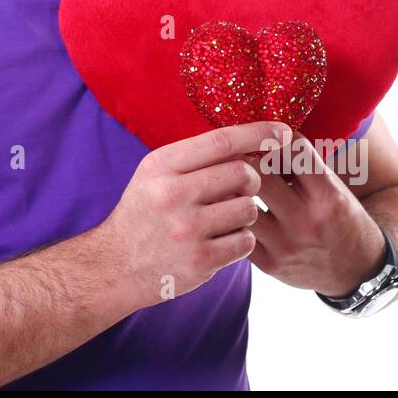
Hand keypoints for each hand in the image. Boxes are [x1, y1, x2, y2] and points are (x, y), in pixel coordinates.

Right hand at [95, 119, 293, 311]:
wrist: (115, 266)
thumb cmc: (143, 214)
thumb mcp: (154, 175)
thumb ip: (193, 158)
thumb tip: (248, 143)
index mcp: (161, 166)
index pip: (221, 141)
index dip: (257, 133)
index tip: (282, 131)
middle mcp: (172, 194)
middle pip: (243, 173)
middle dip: (250, 181)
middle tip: (239, 191)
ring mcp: (187, 228)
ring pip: (249, 208)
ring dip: (245, 213)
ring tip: (224, 220)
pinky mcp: (200, 260)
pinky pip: (246, 241)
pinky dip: (241, 241)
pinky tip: (222, 242)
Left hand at [239, 132, 385, 296]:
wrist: (356, 269)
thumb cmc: (339, 216)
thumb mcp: (332, 185)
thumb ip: (301, 162)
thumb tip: (259, 130)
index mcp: (328, 195)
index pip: (292, 148)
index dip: (273, 135)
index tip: (262, 135)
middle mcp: (308, 220)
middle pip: (258, 173)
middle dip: (243, 156)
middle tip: (232, 150)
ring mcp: (287, 245)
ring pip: (241, 203)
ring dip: (231, 185)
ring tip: (224, 175)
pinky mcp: (270, 265)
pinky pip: (236, 231)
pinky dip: (230, 213)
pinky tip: (229, 204)